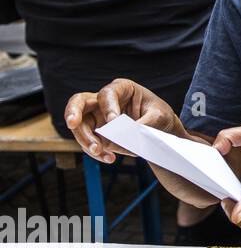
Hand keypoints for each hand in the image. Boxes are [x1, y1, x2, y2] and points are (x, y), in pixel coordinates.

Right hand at [64, 80, 218, 207]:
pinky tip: (108, 158)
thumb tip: (124, 136)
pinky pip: (88, 142)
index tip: (114, 122)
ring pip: (80, 126)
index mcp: (122, 89)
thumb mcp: (160, 117)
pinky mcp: (96, 134)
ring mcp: (97, 117)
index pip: (107, 94)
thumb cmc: (160, 117)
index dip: (108, 107)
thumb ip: (144, 124)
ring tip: (99, 152)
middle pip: (79, 102)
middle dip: (73, 112)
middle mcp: (105, 101)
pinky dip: (96, 152)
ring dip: (86, 140)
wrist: (160, 131)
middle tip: (72, 124)